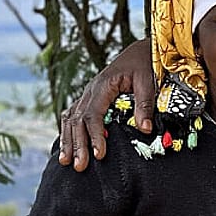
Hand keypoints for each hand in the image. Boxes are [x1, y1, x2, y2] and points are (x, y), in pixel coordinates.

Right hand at [58, 39, 154, 170]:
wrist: (141, 49)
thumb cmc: (146, 63)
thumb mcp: (148, 81)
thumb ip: (145, 104)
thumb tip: (144, 129)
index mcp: (102, 85)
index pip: (93, 115)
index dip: (94, 136)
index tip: (99, 155)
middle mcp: (90, 90)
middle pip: (77, 120)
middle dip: (77, 144)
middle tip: (80, 166)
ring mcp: (88, 94)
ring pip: (71, 118)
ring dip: (68, 140)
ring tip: (67, 162)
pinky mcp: (91, 98)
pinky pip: (74, 115)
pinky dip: (69, 131)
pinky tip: (68, 146)